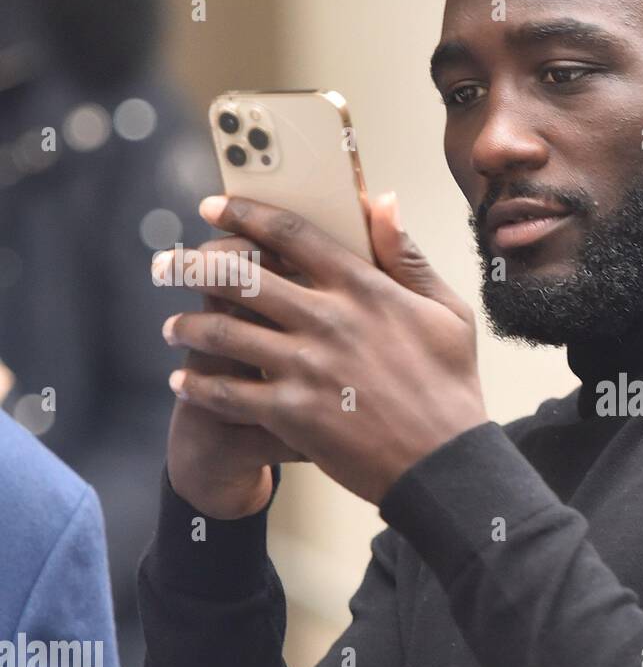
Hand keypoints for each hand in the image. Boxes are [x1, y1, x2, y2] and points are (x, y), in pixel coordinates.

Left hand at [158, 191, 487, 506]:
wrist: (445, 464)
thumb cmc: (452, 388)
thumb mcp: (448, 313)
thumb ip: (408, 257)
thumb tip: (383, 202)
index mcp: (364, 288)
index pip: (290, 233)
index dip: (244, 214)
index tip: (215, 209)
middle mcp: (327, 320)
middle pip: (237, 276)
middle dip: (191, 265)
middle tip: (167, 265)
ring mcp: (305, 367)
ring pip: (221, 332)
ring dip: (186, 327)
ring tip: (173, 328)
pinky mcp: (291, 413)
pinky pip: (225, 393)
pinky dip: (197, 385)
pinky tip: (184, 381)